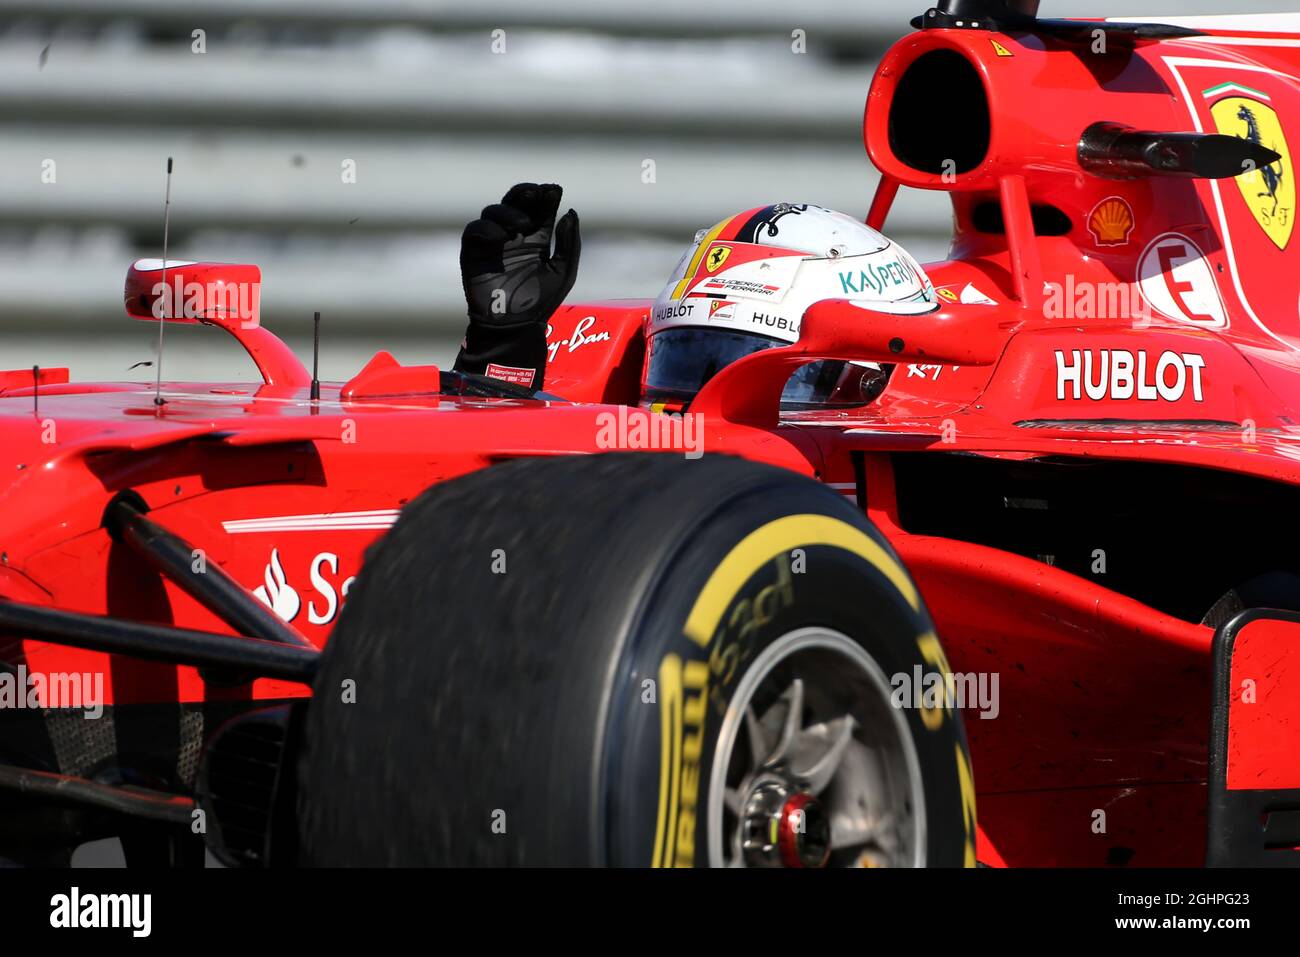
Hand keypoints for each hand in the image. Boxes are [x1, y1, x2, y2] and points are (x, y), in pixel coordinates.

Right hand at [461, 183, 580, 328]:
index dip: (546, 196)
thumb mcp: (563, 272)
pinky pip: (475, 230)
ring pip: (494, 211)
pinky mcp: (474, 252)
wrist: (514, 326)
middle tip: (536, 193)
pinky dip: (486, 228)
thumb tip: (570, 213)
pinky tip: (500, 236)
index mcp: (537, 238)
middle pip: (515, 202)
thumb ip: (569, 244)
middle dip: (525, 193)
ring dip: (507, 212)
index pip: (540, 209)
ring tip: (522, 225)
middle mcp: (514, 236)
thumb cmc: (540, 302)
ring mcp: (493, 242)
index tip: (554, 190)